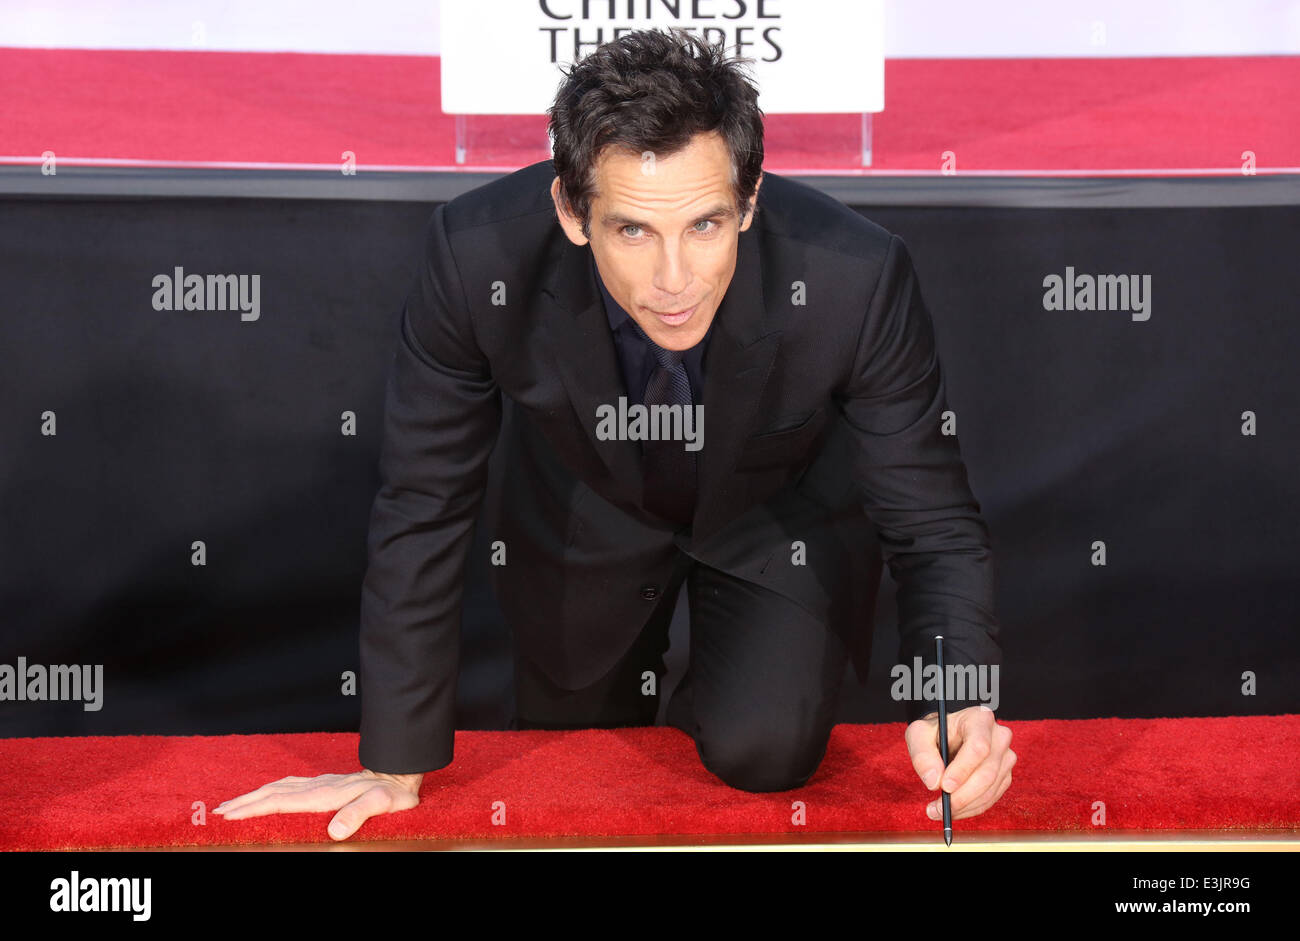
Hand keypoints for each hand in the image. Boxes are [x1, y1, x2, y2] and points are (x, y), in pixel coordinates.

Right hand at [214, 769, 423, 840]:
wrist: (400, 771)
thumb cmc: (393, 792)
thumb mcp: (381, 804)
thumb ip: (358, 814)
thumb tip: (335, 831)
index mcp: (325, 794)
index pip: (281, 802)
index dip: (254, 809)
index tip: (230, 815)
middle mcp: (318, 786)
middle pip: (272, 793)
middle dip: (244, 803)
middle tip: (218, 812)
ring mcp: (320, 782)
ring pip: (278, 787)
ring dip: (253, 795)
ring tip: (232, 803)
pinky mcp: (324, 782)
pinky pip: (289, 784)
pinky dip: (270, 789)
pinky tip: (266, 792)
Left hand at [905, 705, 1014, 821]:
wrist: (947, 736)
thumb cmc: (933, 732)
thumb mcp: (918, 735)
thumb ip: (922, 755)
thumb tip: (934, 782)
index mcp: (979, 719)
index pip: (978, 747)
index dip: (962, 770)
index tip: (944, 786)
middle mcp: (998, 737)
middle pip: (987, 772)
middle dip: (962, 795)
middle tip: (938, 808)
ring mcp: (1005, 757)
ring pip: (990, 789)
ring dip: (964, 806)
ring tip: (938, 811)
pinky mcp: (1004, 775)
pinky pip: (991, 798)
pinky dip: (971, 808)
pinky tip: (952, 810)